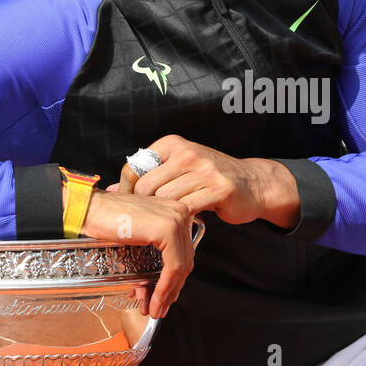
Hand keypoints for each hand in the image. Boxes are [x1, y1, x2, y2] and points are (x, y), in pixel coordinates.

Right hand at [80, 187, 194, 319]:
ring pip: (181, 266)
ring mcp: (176, 219)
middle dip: (171, 289)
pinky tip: (154, 300)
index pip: (183, 251)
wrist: (87, 210)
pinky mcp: (167, 229)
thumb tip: (157, 285)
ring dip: (167, 293)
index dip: (175, 278)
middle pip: (185, 259)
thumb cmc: (104, 220)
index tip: (164, 298)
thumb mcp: (138, 236)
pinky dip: (165, 287)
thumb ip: (153, 253)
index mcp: (175, 210)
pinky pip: (174, 267)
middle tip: (159, 307)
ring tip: (154, 309)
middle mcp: (180, 211)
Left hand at [115, 135, 298, 228]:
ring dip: (165, 215)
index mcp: (173, 144)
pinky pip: (187, 209)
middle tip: (151, 218)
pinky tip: (185, 222)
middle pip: (146, 187)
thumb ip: (148, 176)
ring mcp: (204, 170)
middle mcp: (188, 153)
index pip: (135, 167)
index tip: (131, 206)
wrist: (254, 183)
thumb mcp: (178, 168)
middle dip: (145, 207)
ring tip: (170, 220)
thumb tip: (112, 190)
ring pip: (165, 200)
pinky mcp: (218, 189)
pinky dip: (182, 219)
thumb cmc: (211, 178)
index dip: (126, 190)